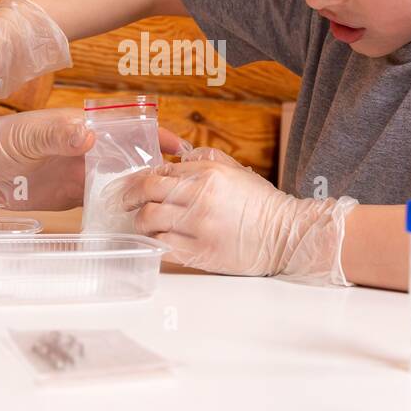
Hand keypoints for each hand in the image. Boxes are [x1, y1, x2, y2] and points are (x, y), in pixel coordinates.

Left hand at [0, 109, 183, 210]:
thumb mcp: (26, 135)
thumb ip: (56, 134)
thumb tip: (88, 134)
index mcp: (80, 126)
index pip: (127, 127)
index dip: (155, 134)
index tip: (179, 147)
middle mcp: (87, 149)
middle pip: (132, 155)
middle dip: (157, 166)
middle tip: (182, 184)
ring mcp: (82, 174)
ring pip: (122, 180)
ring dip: (141, 190)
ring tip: (165, 204)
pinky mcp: (73, 197)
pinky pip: (104, 203)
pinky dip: (120, 209)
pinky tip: (135, 219)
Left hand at [115, 146, 357, 280]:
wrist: (286, 235)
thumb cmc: (262, 204)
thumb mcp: (236, 170)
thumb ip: (205, 158)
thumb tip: (175, 158)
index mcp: (208, 173)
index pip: (159, 171)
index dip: (138, 179)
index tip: (130, 186)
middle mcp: (201, 196)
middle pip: (147, 192)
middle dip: (129, 198)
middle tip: (123, 203)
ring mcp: (199, 226)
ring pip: (149, 221)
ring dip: (139, 223)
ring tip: (140, 225)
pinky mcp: (201, 253)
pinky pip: (163, 247)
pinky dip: (153, 244)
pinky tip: (153, 243)